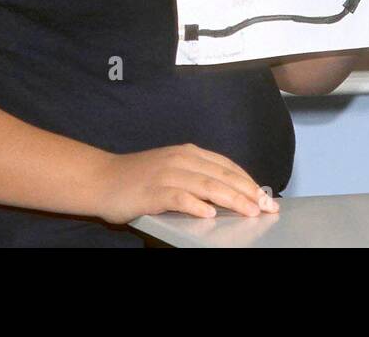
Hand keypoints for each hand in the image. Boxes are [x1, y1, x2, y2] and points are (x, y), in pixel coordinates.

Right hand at [92, 144, 278, 223]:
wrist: (101, 178)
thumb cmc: (138, 178)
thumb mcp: (173, 169)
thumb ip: (197, 176)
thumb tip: (228, 193)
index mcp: (189, 153)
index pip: (227, 167)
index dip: (249, 181)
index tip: (266, 196)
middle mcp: (182, 160)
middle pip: (223, 176)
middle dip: (249, 192)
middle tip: (267, 207)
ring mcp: (168, 174)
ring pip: (208, 186)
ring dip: (232, 199)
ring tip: (250, 211)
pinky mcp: (154, 191)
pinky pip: (180, 198)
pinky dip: (196, 205)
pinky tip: (210, 214)